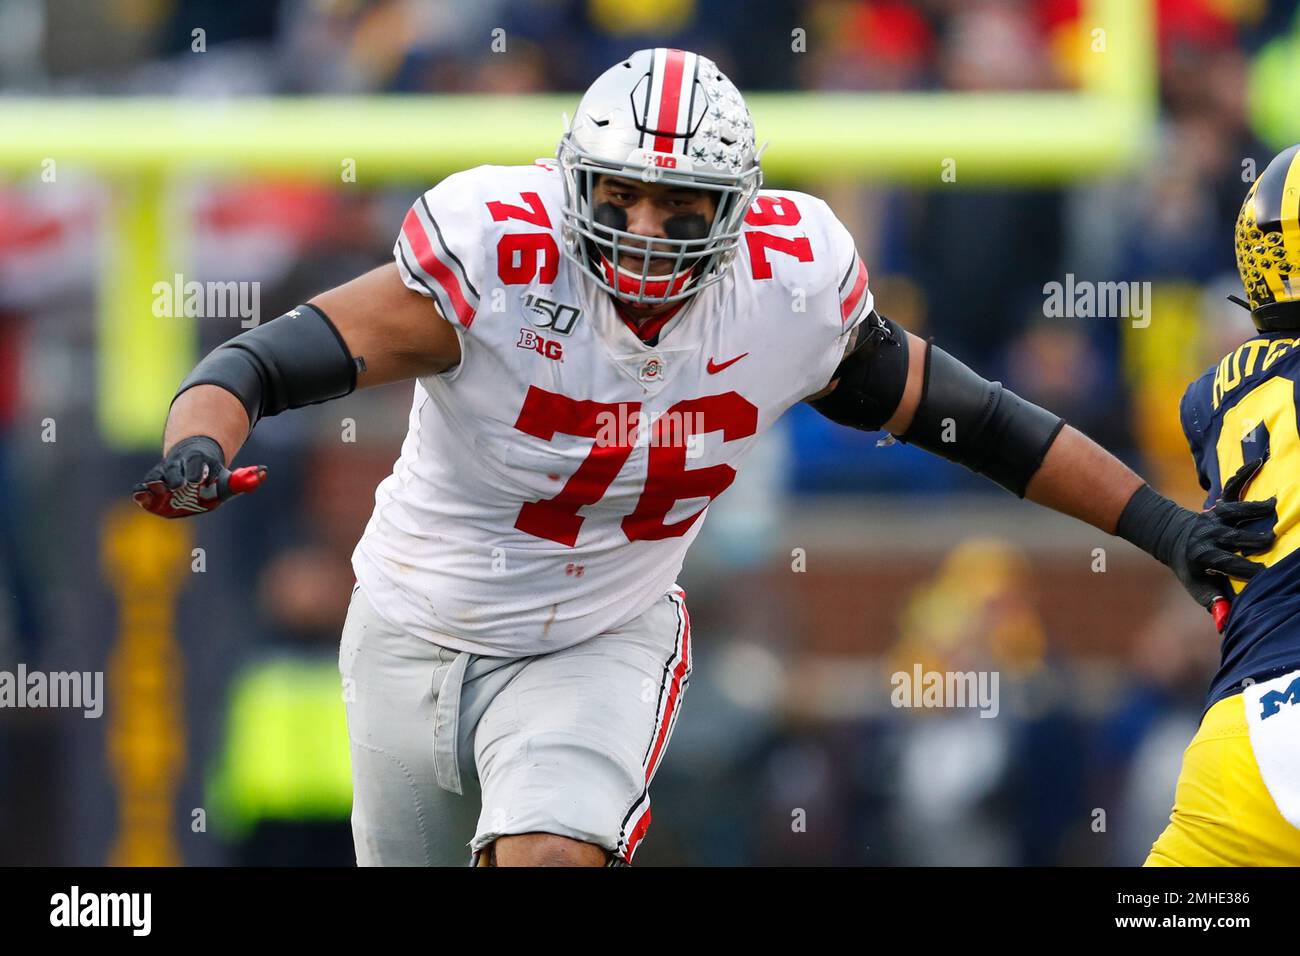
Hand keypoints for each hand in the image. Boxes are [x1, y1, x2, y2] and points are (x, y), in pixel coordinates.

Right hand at [132, 435, 266, 518]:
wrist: (190, 465)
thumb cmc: (211, 476)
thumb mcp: (227, 479)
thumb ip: (244, 479)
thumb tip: (264, 473)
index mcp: (199, 462)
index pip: (197, 465)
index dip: (197, 472)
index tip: (196, 481)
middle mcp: (179, 465)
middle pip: (175, 470)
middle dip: (175, 478)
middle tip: (175, 487)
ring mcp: (163, 474)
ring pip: (157, 476)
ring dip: (154, 484)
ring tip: (151, 490)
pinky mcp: (152, 485)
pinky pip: (144, 487)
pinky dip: (141, 492)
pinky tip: (139, 496)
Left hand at [1116, 459, 1276, 631]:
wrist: (1169, 535)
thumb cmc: (1189, 567)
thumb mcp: (1196, 586)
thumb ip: (1213, 602)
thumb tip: (1225, 623)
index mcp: (1203, 557)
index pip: (1227, 564)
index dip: (1246, 569)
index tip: (1265, 574)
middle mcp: (1208, 535)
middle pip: (1233, 536)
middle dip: (1252, 538)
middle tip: (1272, 541)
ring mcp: (1214, 518)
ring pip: (1235, 511)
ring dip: (1254, 508)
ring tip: (1275, 506)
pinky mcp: (1219, 505)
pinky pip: (1232, 488)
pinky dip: (1245, 474)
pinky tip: (1260, 461)